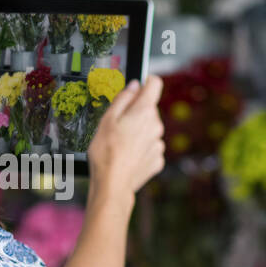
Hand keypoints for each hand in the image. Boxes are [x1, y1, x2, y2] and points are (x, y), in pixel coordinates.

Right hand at [86, 75, 164, 194]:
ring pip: (149, 129)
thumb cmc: (106, 152)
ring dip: (138, 132)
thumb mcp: (107, 119)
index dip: (145, 82)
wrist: (113, 184)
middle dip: (135, 113)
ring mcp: (158, 144)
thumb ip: (122, 98)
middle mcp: (156, 125)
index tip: (136, 88)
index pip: (155, 84)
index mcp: (144, 111)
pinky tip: (127, 156)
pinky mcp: (157, 160)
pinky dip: (140, 149)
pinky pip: (149, 147)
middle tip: (117, 125)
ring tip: (120, 144)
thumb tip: (133, 86)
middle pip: (149, 109)